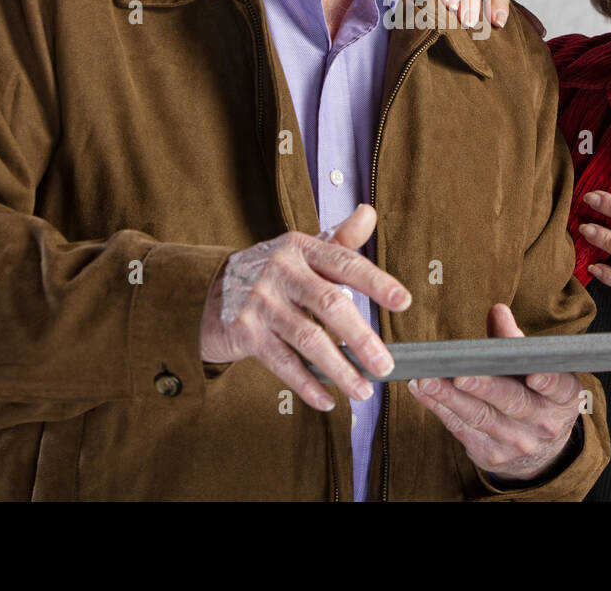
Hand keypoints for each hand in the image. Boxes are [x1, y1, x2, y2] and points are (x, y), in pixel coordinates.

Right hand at [199, 204, 411, 411]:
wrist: (207, 291)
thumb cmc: (269, 272)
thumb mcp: (300, 251)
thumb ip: (338, 239)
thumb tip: (368, 213)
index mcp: (300, 248)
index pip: (345, 263)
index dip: (376, 282)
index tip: (403, 302)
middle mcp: (281, 271)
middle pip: (330, 304)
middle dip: (361, 338)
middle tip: (385, 364)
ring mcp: (261, 302)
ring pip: (308, 339)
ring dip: (340, 369)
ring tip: (364, 389)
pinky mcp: (245, 332)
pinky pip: (283, 363)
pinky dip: (307, 384)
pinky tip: (327, 398)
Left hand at [407, 304, 580, 482]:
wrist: (539, 451)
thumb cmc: (535, 394)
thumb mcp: (536, 366)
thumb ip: (515, 340)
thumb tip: (497, 311)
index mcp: (562, 397)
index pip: (559, 387)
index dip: (549, 381)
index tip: (534, 375)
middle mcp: (543, 423)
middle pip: (513, 402)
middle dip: (486, 388)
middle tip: (461, 375)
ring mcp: (517, 442)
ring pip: (481, 417)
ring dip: (450, 397)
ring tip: (427, 379)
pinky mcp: (490, 454)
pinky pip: (461, 429)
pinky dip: (439, 408)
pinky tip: (422, 390)